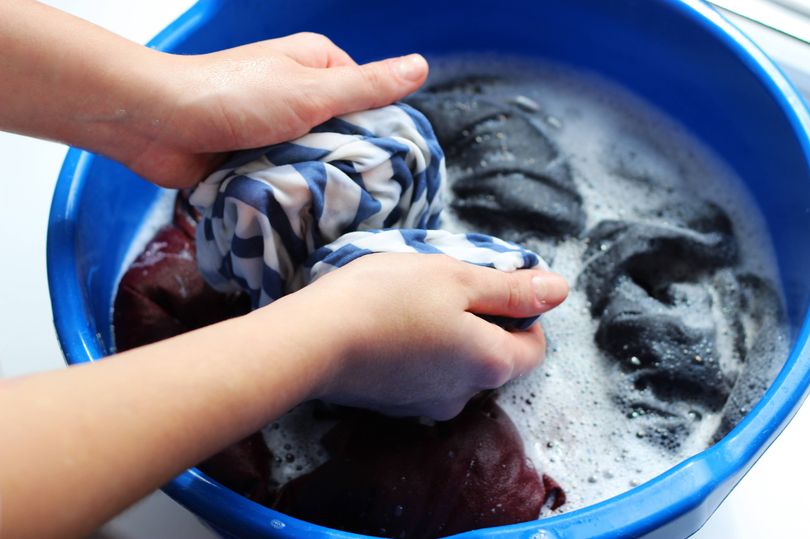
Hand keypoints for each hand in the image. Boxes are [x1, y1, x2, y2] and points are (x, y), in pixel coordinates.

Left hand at [123, 33, 428, 187]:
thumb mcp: (311, 92)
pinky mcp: (252, 156)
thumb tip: (420, 66)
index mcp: (315, 64)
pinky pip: (285, 177)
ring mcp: (273, 127)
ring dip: (317, 180)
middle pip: (342, 132)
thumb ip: (366, 86)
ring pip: (314, 159)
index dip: (381, 130)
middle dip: (347, 161)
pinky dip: (290, 191)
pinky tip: (303, 212)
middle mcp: (296, 92)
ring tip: (333, 208)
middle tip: (363, 194)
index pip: (368, 99)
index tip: (391, 164)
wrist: (156, 124)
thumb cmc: (232, 97)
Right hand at [267, 253, 568, 419]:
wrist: (313, 340)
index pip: (534, 347)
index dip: (522, 313)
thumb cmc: (390, 298)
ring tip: (410, 303)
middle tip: (444, 287)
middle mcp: (464, 396)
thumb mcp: (458, 279)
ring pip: (454, 366)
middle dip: (479, 321)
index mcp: (490, 365)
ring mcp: (424, 406)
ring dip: (446, 335)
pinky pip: (421, 375)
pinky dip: (416, 350)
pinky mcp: (391, 406)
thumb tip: (560, 291)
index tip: (489, 286)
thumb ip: (511, 290)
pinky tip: (387, 326)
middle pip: (492, 357)